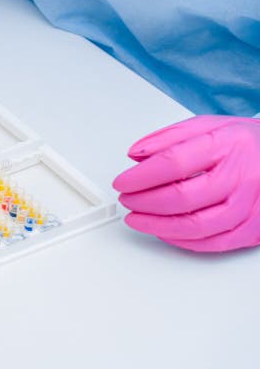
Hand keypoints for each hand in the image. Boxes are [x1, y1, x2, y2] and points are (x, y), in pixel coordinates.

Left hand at [113, 115, 259, 251]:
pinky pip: (215, 243)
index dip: (141, 177)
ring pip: (197, 226)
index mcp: (227, 145)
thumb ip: (168, 138)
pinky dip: (183, 241)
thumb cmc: (244, 142)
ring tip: (137, 218)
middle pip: (183, 197)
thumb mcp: (207, 126)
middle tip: (127, 200)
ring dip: (158, 225)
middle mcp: (242, 175)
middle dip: (144, 202)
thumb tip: (135, 155)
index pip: (174, 163)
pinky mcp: (255, 227)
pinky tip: (165, 232)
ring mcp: (251, 204)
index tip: (122, 182)